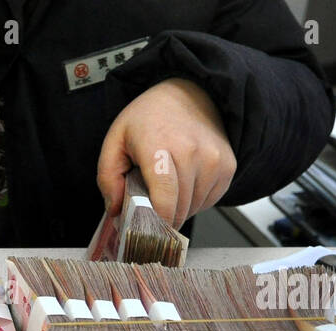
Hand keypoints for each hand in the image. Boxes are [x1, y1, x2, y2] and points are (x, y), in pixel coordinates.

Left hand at [96, 77, 237, 228]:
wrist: (190, 93)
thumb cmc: (150, 118)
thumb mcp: (116, 141)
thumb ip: (108, 177)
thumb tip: (116, 210)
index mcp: (160, 148)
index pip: (164, 200)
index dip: (156, 222)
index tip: (145, 231)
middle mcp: (192, 153)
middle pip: (179, 210)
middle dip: (162, 217)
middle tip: (150, 205)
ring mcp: (214, 160)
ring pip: (195, 208)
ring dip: (179, 209)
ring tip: (167, 188)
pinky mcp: (227, 166)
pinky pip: (210, 200)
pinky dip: (195, 200)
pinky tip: (184, 183)